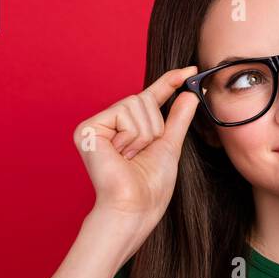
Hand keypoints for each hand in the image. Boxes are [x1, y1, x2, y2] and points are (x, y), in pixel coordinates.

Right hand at [73, 65, 199, 245]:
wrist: (135, 207)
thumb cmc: (150, 185)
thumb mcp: (170, 145)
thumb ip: (177, 118)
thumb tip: (188, 94)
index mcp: (125, 129)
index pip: (148, 99)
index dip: (168, 83)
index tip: (190, 70)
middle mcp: (108, 124)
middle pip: (143, 99)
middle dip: (154, 127)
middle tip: (142, 153)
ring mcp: (96, 126)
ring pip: (136, 105)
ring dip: (144, 134)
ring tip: (131, 157)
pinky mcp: (88, 129)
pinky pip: (124, 112)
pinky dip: (132, 135)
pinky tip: (121, 154)